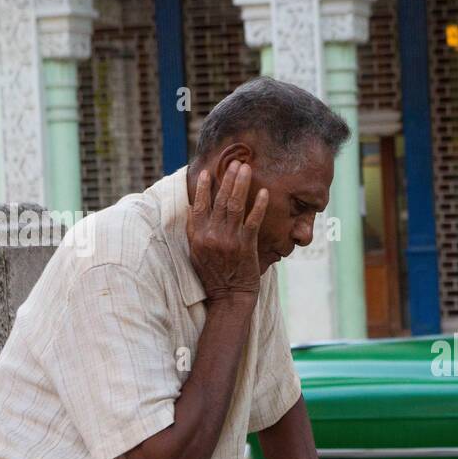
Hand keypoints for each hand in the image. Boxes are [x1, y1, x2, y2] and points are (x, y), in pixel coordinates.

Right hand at [186, 162, 268, 302]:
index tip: (207, 171)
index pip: (199, 206)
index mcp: (197, 236)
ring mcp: (229, 240)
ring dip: (241, 184)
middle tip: (235, 161)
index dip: (203, 187)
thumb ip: (195, 230)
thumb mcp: (196, 253)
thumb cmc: (213, 275)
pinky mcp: (246, 246)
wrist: (229, 297)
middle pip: (219, 200)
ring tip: (246, 168)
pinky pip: (253, 221)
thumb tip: (193, 208)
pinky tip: (264, 192)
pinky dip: (259, 205)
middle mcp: (211, 235)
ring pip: (235, 205)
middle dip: (227, 178)